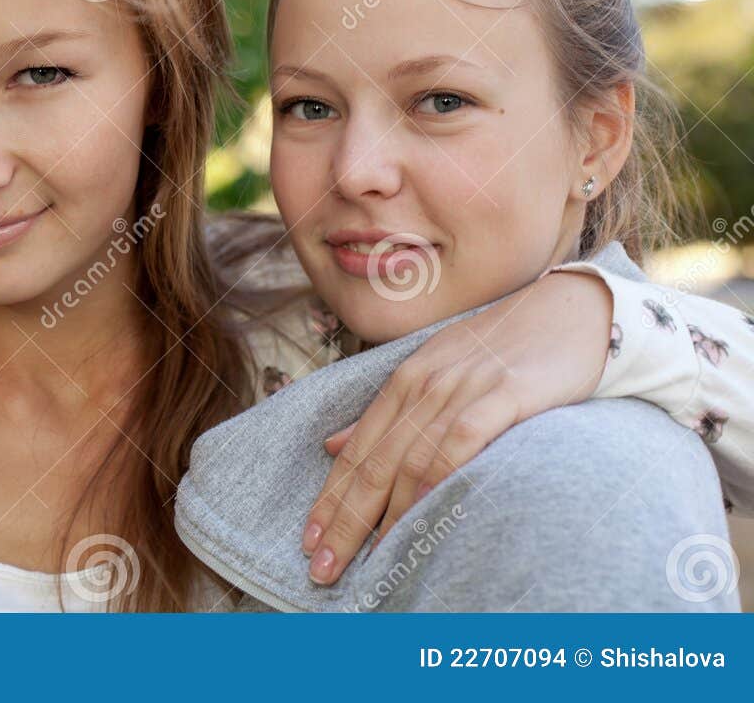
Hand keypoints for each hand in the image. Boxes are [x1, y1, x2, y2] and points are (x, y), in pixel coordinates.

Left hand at [300, 270, 612, 584]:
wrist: (571, 311)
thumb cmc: (503, 349)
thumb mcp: (434, 371)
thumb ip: (386, 413)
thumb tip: (330, 446)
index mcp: (403, 383)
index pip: (356, 452)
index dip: (329, 498)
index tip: (307, 541)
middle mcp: (423, 386)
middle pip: (373, 464)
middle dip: (343, 519)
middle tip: (321, 567)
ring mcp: (462, 390)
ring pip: (410, 461)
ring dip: (386, 516)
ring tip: (369, 562)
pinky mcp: (506, 395)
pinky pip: (461, 443)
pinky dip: (437, 481)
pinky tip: (423, 517)